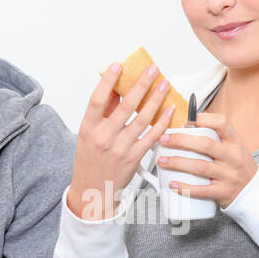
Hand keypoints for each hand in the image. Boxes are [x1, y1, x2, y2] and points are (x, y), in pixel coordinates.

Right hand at [67, 61, 177, 220]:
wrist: (93, 191)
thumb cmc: (90, 161)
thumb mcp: (89, 134)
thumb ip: (102, 112)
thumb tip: (115, 88)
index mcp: (89, 128)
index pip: (97, 100)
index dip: (108, 81)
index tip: (118, 66)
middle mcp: (104, 137)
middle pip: (125, 106)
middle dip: (141, 85)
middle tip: (152, 70)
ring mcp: (120, 149)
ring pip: (142, 119)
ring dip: (156, 99)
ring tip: (164, 85)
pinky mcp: (134, 158)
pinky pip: (152, 137)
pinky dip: (162, 122)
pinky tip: (169, 110)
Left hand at [155, 111, 258, 208]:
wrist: (253, 191)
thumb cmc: (236, 165)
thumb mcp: (233, 147)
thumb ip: (214, 137)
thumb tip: (183, 125)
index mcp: (234, 142)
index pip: (221, 123)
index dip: (202, 119)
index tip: (184, 121)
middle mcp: (233, 157)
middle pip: (205, 145)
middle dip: (181, 141)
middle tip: (163, 139)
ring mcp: (228, 175)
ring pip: (201, 167)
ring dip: (178, 163)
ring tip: (161, 160)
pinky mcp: (223, 192)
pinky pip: (202, 190)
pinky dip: (185, 188)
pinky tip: (172, 184)